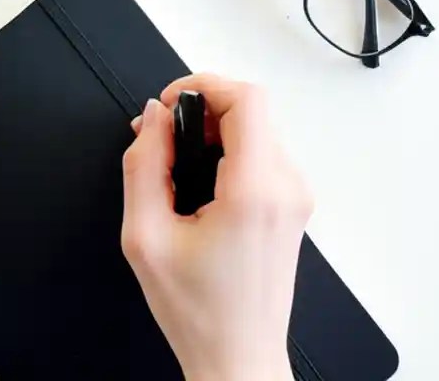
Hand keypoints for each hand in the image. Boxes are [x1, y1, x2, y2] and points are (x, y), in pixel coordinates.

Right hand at [122, 74, 312, 380]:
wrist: (238, 357)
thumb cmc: (198, 312)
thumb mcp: (145, 237)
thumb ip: (143, 165)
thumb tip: (151, 119)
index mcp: (254, 192)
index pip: (246, 100)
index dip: (202, 85)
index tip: (168, 103)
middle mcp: (285, 188)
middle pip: (251, 109)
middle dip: (200, 110)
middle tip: (160, 139)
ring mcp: (295, 197)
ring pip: (256, 129)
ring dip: (213, 133)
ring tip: (174, 167)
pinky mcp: (292, 206)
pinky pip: (262, 154)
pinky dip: (228, 153)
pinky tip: (199, 184)